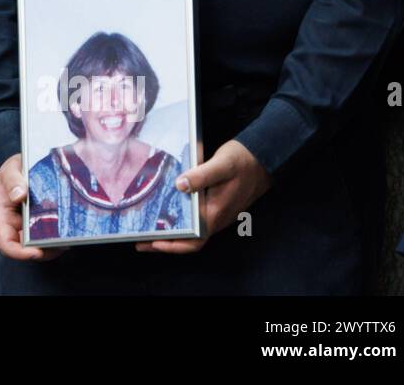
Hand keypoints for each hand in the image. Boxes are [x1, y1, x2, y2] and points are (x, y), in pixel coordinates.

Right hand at [0, 153, 65, 260]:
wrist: (26, 166)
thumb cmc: (14, 169)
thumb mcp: (11, 169)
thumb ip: (12, 180)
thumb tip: (19, 195)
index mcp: (1, 216)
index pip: (5, 242)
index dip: (19, 252)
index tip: (35, 251)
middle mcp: (14, 226)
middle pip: (26, 250)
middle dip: (43, 252)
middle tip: (61, 245)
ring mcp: (28, 228)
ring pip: (40, 247)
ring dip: (54, 247)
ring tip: (69, 240)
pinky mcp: (42, 226)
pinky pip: (50, 239)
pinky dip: (60, 239)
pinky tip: (70, 232)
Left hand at [136, 139, 270, 253]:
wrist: (262, 159)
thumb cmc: (242, 162)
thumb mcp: (220, 165)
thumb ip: (201, 176)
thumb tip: (180, 185)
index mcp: (216, 213)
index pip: (193, 241)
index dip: (172, 245)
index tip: (152, 243)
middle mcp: (217, 218)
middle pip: (190, 240)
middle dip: (165, 242)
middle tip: (141, 241)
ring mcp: (218, 213)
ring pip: (193, 231)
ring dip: (173, 233)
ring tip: (150, 229)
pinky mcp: (217, 206)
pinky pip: (197, 220)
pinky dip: (181, 221)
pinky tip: (168, 212)